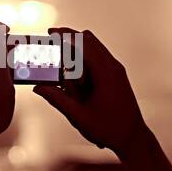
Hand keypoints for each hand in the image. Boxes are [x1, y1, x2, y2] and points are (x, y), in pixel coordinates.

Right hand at [33, 28, 145, 155]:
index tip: (50, 32)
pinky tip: (73, 79)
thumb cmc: (110, 129)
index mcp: (106, 73)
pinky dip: (83, 63)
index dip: (65, 35)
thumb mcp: (79, 117)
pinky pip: (97, 60)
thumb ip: (58, 100)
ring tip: (61, 71)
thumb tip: (38, 87)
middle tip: (50, 46)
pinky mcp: (115, 76)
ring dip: (76, 54)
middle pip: (89, 40)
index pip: (84, 43)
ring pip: (93, 49)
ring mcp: (116, 71)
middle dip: (69, 40)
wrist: (133, 138)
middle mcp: (113, 67)